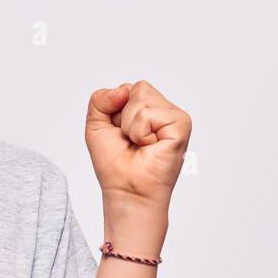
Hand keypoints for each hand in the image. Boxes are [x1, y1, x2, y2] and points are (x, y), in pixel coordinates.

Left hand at [85, 80, 191, 215]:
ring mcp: (175, 117)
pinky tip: (150, 146)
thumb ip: (100, 99)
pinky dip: (140, 132)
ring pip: (142, 97)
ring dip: (130, 125)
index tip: (120, 134)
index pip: (128, 88)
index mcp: (149, 109)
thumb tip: (123, 89)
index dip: (115, 110)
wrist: (125, 190)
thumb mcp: (96, 126)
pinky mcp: (181, 125)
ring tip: (140, 144)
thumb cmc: (115, 164)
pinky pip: (148, 114)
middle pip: (137, 88)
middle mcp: (164, 111)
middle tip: (131, 140)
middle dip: (123, 116)